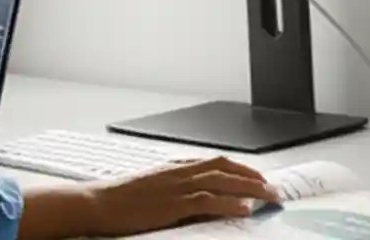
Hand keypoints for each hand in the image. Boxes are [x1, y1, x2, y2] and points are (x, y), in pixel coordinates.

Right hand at [85, 156, 278, 236]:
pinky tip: (244, 208)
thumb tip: (195, 198)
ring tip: (268, 196)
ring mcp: (176, 187)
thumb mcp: (150, 187)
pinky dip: (229, 203)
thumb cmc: (119, 199)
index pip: (214, 161)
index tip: (256, 175)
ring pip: (221, 182)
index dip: (240, 167)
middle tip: (272, 187)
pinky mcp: (172, 204)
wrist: (97, 203)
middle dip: (252, 176)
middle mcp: (178, 172)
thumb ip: (173, 187)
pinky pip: (207, 201)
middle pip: (224, 168)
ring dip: (249, 188)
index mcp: (173, 166)